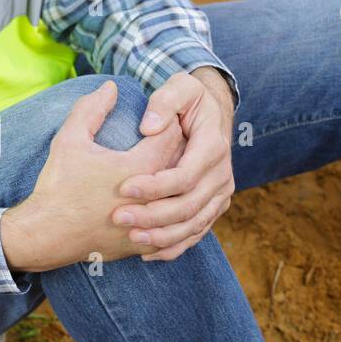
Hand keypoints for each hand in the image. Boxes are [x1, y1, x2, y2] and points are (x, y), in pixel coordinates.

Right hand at [0, 80, 185, 271]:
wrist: (46, 235)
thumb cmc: (58, 186)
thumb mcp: (70, 139)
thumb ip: (92, 109)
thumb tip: (112, 87)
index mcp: (141, 167)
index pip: (172, 135)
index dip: (168, 122)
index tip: (161, 118)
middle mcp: (154, 196)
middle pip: (182, 165)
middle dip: (177, 150)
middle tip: (167, 137)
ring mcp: (150, 223)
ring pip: (178, 198)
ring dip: (176, 182)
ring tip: (168, 169)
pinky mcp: (143, 243)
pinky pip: (168, 225)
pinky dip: (167, 211)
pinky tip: (158, 201)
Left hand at [111, 67, 234, 260]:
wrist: (210, 113)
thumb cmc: (188, 99)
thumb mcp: (179, 88)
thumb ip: (163, 102)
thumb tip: (148, 128)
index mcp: (213, 147)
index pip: (185, 175)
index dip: (155, 185)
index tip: (123, 188)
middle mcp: (221, 175)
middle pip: (189, 206)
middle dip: (153, 215)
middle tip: (119, 218)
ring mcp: (219, 194)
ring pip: (193, 224)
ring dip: (162, 236)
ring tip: (131, 239)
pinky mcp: (212, 207)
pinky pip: (195, 233)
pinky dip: (173, 246)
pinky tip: (147, 254)